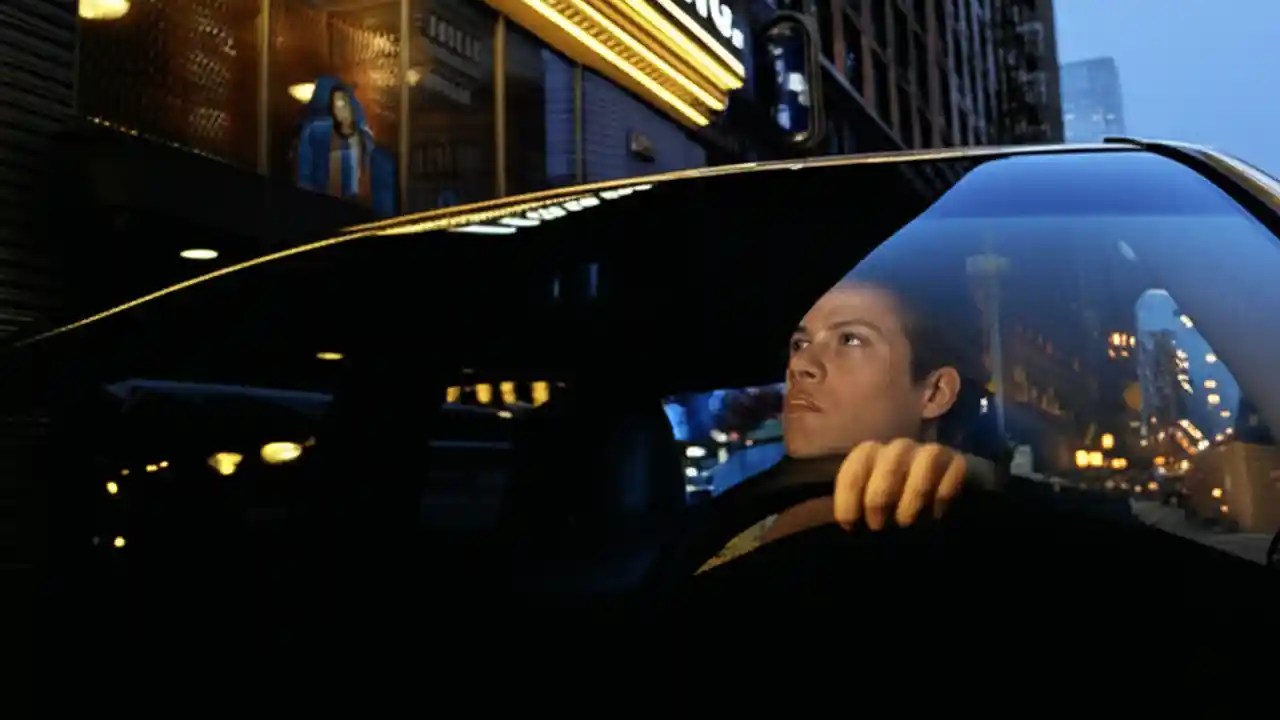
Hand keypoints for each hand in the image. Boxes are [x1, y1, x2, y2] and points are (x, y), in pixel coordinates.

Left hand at [833, 439, 965, 530]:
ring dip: (913, 495)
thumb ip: (855, 511)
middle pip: (887, 464)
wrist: (942, 502)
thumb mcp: (870, 511)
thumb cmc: (896, 508)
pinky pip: (954, 470)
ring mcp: (930, 452)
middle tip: (879, 527)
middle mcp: (898, 449)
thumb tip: (846, 528)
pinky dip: (944, 493)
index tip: (850, 526)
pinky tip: (937, 513)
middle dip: (878, 499)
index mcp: (870, 456)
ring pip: (924, 461)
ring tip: (906, 521)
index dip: (848, 499)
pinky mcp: (958, 461)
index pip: (853, 470)